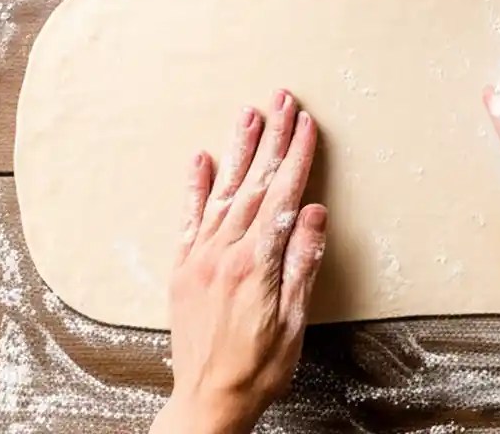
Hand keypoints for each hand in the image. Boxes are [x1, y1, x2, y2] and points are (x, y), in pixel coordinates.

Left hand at [151, 91, 326, 433]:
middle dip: (272, 138)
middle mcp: (224, 252)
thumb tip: (316, 214)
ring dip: (240, 149)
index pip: (283, 196)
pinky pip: (189, 217)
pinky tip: (204, 158)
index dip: (297, 156)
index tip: (307, 124)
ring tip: (250, 113)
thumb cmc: (258, 369)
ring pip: (224, 191)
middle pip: (255, 183)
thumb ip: (302, 265)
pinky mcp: (183, 268)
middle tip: (283, 100)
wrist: (207, 400)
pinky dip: (196, 185)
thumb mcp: (294, 324)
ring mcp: (200, 257)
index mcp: (255, 264)